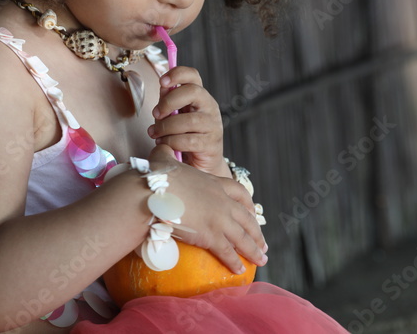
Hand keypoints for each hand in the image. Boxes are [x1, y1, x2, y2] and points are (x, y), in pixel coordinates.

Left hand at [147, 66, 228, 176]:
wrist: (197, 166)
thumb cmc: (183, 137)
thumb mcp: (172, 117)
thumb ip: (167, 103)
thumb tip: (163, 87)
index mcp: (199, 96)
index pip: (193, 75)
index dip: (177, 74)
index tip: (161, 81)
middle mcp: (209, 107)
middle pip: (193, 92)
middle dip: (169, 102)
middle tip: (155, 114)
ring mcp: (213, 125)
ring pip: (188, 120)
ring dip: (166, 127)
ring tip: (155, 134)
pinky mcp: (211, 144)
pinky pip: (187, 140)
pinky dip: (171, 142)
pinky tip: (164, 144)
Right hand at [147, 145, 266, 272]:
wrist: (152, 193)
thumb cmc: (156, 177)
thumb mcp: (163, 160)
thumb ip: (166, 154)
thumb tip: (162, 146)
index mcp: (213, 183)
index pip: (239, 192)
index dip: (248, 203)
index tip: (253, 212)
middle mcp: (222, 201)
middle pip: (247, 218)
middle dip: (257, 232)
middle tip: (264, 244)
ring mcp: (219, 219)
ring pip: (243, 237)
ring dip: (254, 249)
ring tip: (262, 260)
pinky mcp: (211, 235)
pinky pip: (227, 252)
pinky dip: (234, 262)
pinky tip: (240, 270)